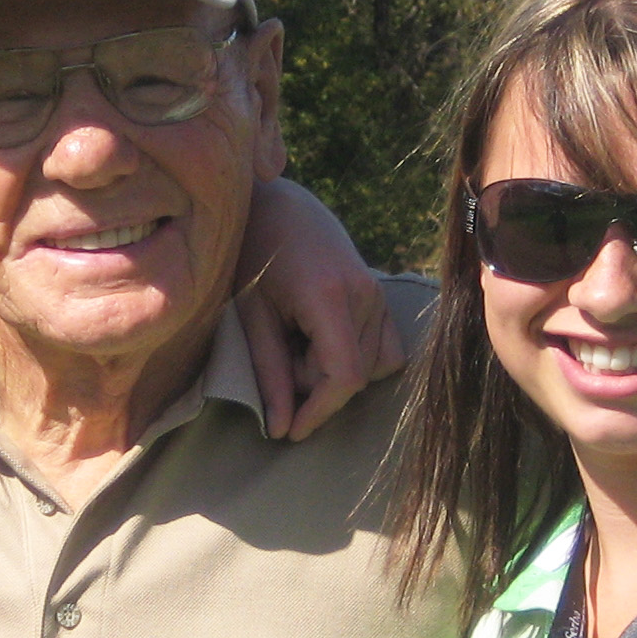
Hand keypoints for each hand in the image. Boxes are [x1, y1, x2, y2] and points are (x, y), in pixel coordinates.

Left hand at [236, 178, 406, 440]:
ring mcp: (377, 292)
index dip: (320, 412)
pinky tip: (321, 340)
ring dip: (333, 371)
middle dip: (315, 386)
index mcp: (330, 297)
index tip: (293, 432)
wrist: (275, 204)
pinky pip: (384, 348)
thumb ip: (270, 374)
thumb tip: (282, 430)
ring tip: (297, 342)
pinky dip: (356, 357)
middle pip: (355, 376)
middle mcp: (365, 295)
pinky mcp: (379, 292)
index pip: (344, 376)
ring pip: (372, 366)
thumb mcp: (252, 317)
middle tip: (278, 356)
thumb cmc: (252, 255)